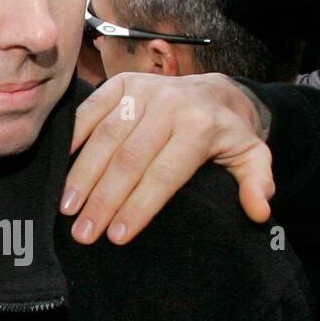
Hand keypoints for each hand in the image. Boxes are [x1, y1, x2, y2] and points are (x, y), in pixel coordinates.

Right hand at [62, 71, 274, 243]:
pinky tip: (60, 169)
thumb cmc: (226, 136)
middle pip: (129, 159)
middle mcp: (169, 104)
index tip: (117, 237)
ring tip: (67, 209)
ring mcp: (143, 91)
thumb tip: (259, 211)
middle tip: (83, 233)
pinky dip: (72, 139)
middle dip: (103, 199)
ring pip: (105, 137)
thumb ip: (256, 183)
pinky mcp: (121, 83)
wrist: (213, 90)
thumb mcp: (251, 157)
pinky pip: (91, 110)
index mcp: (200, 126)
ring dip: (82, 175)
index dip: (139, 206)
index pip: (164, 174)